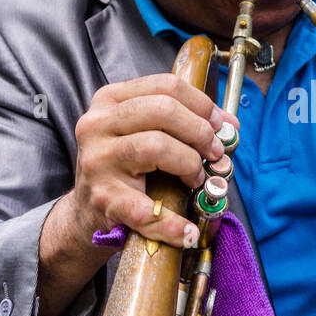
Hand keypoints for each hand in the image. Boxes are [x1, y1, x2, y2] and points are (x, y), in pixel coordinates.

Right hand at [70, 74, 238, 248]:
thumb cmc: (123, 167)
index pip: (165, 86)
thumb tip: (229, 123)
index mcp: (109, 101)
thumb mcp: (143, 131)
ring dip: (190, 164)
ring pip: (157, 146)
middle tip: (214, 152)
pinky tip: (188, 230)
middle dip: (200, 131)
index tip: (219, 124)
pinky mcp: (103, 198)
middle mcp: (97, 125)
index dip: (201, 104)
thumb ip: (181, 120)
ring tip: (196, 179)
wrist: (86, 211)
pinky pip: (146, 209)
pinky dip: (174, 223)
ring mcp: (98, 161)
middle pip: (163, 110)